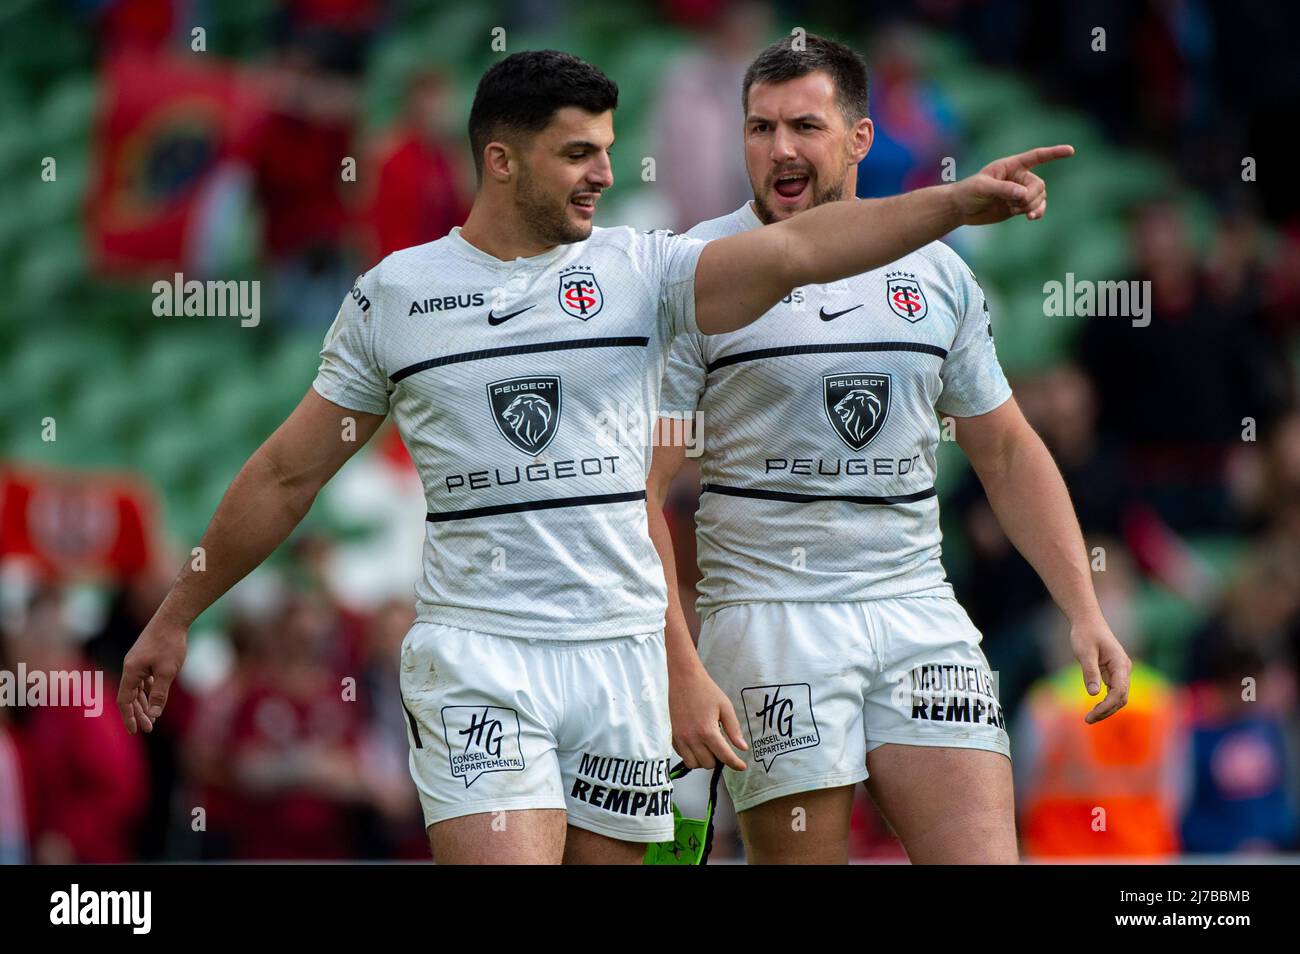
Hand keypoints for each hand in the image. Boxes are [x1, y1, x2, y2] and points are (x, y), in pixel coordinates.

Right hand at [118, 617, 187, 733]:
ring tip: (152, 717)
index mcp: (131, 672)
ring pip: (138, 688)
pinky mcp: (146, 657)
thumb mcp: (167, 672)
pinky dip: (149, 690)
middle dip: (138, 713)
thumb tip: (154, 715)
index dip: (128, 717)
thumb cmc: (170, 643)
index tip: (135, 731)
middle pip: (130, 696)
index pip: (125, 701)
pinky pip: (144, 679)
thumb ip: (159, 694)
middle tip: (149, 727)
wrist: (173, 618)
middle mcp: (130, 667)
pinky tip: (155, 698)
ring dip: (144, 703)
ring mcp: (138, 662)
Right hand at [669, 663, 747, 770]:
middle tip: (722, 749)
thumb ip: (733, 729)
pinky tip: (697, 743)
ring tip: (709, 748)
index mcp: (707, 731)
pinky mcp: (672, 736)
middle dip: (718, 759)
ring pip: (693, 764)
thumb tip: (741, 747)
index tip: (741, 766)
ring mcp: (679, 738)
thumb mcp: (725, 706)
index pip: (724, 756)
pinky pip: (682, 755)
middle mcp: (692, 738)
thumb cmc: (704, 689)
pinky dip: (691, 754)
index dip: (735, 764)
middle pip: (708, 764)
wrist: (681, 678)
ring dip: (703, 760)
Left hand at [951, 145, 1074, 224]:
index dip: (1053, 153)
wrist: (961, 209)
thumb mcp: (983, 187)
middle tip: (1013, 203)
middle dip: (1030, 196)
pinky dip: (1036, 212)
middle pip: (1039, 185)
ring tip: (1011, 209)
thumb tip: (1023, 194)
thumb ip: (1003, 189)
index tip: (1071, 151)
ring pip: (1039, 197)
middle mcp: (1019, 177)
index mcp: (1011, 165)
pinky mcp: (1018, 206)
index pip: (1036, 157)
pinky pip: (1036, 208)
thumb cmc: (968, 191)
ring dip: (1030, 206)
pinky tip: (1032, 217)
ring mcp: (1020, 192)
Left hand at [1070, 615, 1131, 723]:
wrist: (1088, 621)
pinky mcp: (1115, 673)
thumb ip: (1090, 672)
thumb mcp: (1084, 652)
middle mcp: (1125, 669)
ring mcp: (1121, 671)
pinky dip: (1106, 701)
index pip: (1119, 692)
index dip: (1107, 706)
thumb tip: (1093, 693)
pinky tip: (1095, 708)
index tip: (1092, 714)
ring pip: (1119, 696)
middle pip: (1121, 697)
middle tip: (1088, 719)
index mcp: (1121, 664)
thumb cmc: (1085, 634)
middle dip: (1107, 711)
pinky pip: (1114, 691)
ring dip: (1107, 708)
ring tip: (1090, 717)